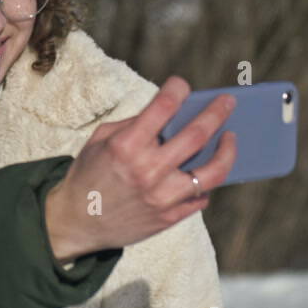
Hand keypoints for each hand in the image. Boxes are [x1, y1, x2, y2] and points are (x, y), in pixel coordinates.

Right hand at [45, 75, 236, 261]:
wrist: (76, 222)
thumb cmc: (88, 175)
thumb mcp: (99, 141)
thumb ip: (132, 124)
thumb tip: (167, 113)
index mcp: (126, 146)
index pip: (163, 107)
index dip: (177, 89)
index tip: (182, 85)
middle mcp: (147, 170)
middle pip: (197, 135)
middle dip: (217, 112)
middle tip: (228, 101)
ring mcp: (162, 197)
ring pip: (212, 171)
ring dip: (227, 150)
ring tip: (231, 138)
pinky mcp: (168, 217)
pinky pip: (201, 197)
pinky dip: (206, 183)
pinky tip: (207, 172)